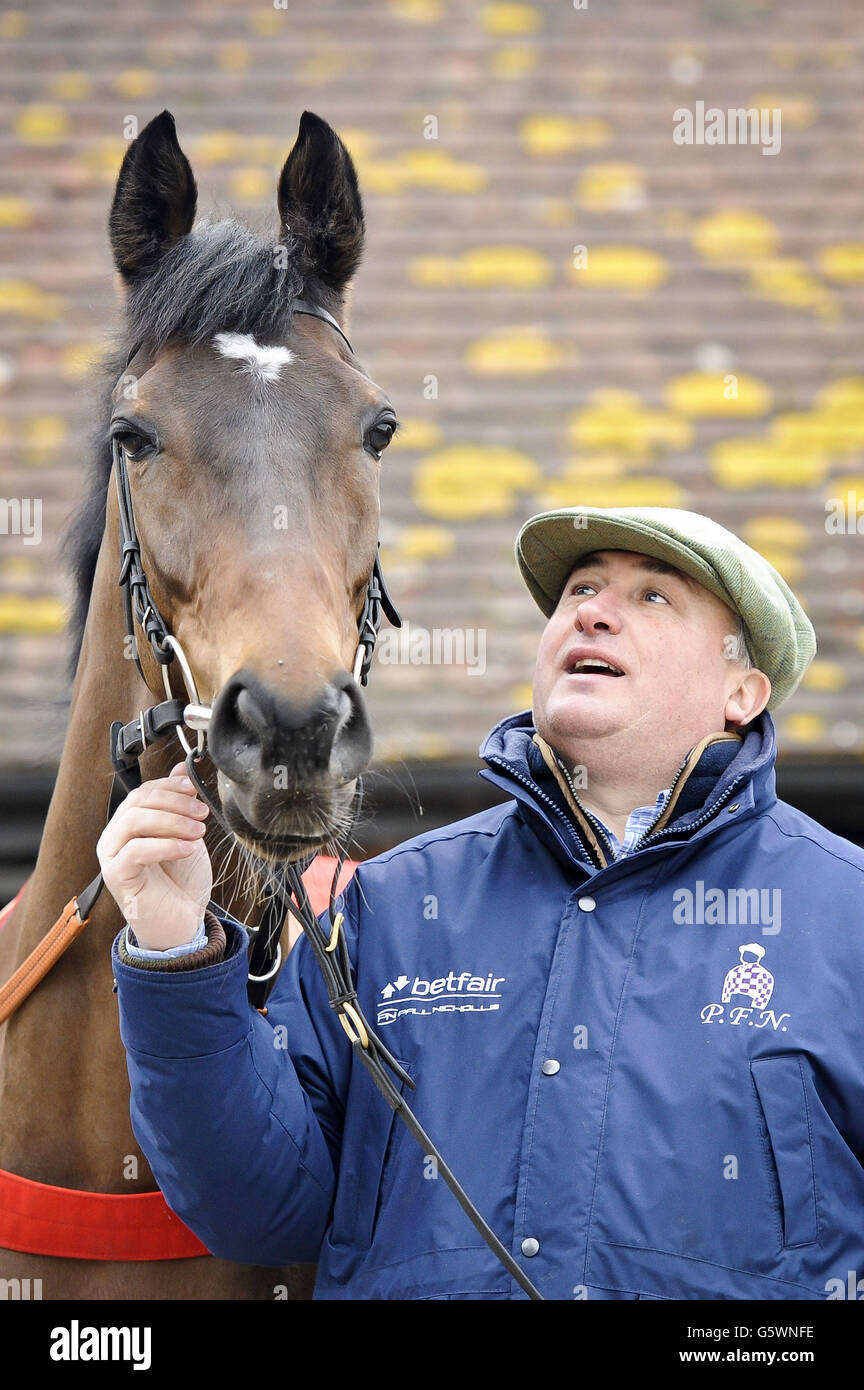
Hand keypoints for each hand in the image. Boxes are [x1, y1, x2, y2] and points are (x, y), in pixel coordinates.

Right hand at [97, 762, 212, 950]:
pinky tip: (188, 849)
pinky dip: (165, 845)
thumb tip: (184, 768)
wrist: (182, 924)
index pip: (144, 791)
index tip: (196, 788)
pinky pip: (136, 851)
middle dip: (174, 802)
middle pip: (138, 802)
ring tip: (199, 831)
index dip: (170, 786)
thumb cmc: (182, 883)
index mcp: (130, 824)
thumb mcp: (188, 835)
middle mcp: (116, 837)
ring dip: (171, 821)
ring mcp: (112, 856)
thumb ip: (182, 805)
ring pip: (134, 821)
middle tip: (203, 811)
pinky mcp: (116, 876)